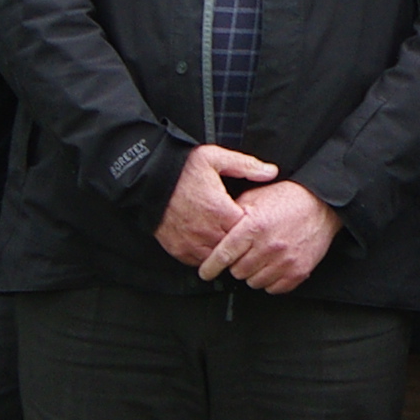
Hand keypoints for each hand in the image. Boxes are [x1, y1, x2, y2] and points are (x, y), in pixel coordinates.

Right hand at [155, 142, 277, 266]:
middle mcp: (207, 231)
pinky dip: (206, 255)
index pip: (248, 230)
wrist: (148, 179)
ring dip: (223, 249)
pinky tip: (209, 242)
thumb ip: (246, 165)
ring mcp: (191, 243)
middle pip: (235, 247)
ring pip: (218, 258)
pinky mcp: (178, 249)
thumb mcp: (215, 158)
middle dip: (240, 240)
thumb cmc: (181, 168)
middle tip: (241, 231)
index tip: (252, 218)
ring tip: (225, 237)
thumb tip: (271, 171)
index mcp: (220, 210)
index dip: (253, 225)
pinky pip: (198, 261)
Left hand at [202, 177, 339, 292]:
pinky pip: (274, 289)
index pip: (223, 255)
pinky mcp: (298, 272)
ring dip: (252, 274)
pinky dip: (270, 281)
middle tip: (243, 254)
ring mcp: (285, 261)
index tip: (205, 272)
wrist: (321, 204)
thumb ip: (232, 215)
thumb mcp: (254, 198)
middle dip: (236, 264)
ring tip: (260, 258)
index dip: (210, 267)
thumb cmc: (287, 199)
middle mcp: (269, 247)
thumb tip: (215, 231)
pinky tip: (272, 266)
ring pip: (254, 283)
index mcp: (254, 227)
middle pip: (237, 272)